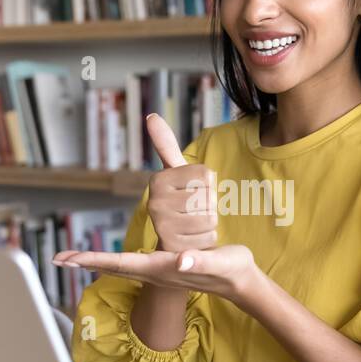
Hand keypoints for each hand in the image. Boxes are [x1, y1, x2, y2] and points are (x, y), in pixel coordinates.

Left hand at [53, 244, 260, 307]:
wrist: (240, 283)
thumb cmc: (232, 270)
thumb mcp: (220, 261)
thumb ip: (201, 260)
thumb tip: (179, 260)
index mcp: (162, 268)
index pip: (120, 263)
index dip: (93, 259)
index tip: (69, 259)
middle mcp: (155, 272)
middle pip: (112, 267)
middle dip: (85, 263)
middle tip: (56, 258)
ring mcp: (158, 272)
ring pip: (119, 267)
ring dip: (94, 263)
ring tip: (72, 259)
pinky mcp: (164, 268)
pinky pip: (130, 265)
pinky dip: (111, 261)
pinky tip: (105, 259)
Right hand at [144, 113, 216, 253]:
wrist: (175, 241)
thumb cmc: (181, 200)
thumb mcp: (176, 173)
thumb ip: (165, 145)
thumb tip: (150, 115)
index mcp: (158, 180)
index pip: (205, 175)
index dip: (208, 184)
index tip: (193, 190)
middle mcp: (154, 200)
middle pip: (207, 196)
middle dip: (209, 203)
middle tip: (195, 210)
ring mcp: (161, 225)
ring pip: (209, 216)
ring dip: (210, 221)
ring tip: (195, 223)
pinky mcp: (172, 246)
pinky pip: (208, 236)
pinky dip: (208, 238)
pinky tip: (195, 238)